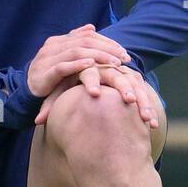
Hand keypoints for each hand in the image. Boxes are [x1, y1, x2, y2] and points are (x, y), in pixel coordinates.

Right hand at [25, 25, 130, 98]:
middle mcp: (53, 46)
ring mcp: (47, 59)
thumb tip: (92, 27)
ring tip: (114, 62)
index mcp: (58, 41)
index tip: (123, 52)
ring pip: (76, 52)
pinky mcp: (44, 74)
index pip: (87, 36)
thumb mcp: (63, 59)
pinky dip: (78, 65)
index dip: (107, 42)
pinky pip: (62, 67)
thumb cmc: (48, 75)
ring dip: (98, 56)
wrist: (25, 91)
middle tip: (124, 58)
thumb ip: (76, 43)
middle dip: (107, 49)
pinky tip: (92, 65)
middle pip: (84, 42)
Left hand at [34, 61, 160, 128]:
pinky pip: (142, 93)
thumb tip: (36, 121)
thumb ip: (51, 104)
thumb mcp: (60, 90)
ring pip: (134, 84)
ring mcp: (120, 72)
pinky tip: (151, 123)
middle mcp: (105, 66)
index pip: (89, 68)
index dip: (92, 80)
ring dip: (142, 100)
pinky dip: (148, 106)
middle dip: (123, 87)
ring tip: (147, 119)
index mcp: (85, 64)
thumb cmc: (68, 83)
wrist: (86, 63)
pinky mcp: (131, 79)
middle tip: (129, 100)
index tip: (95, 93)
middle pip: (117, 75)